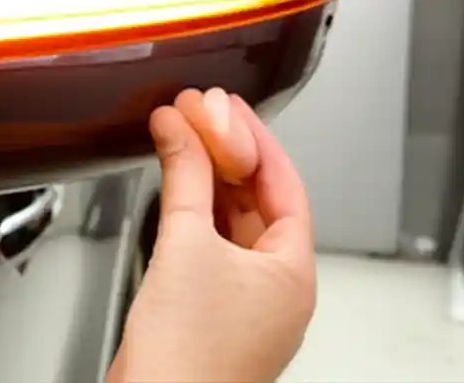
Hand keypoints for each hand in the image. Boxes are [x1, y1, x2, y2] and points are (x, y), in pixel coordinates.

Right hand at [109, 88, 315, 382]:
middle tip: (194, 113)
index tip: (222, 105)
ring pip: (230, 223)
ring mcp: (244, 302)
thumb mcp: (185, 245)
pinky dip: (190, 213)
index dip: (252, 137)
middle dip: (225, 153)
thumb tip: (179, 126)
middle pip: (257, 200)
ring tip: (179, 138)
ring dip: (205, 180)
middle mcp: (276, 287)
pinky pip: (209, 248)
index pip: (283, 183)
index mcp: (292, 272)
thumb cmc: (187, 357)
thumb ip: (184, 177)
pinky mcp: (210, 311)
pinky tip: (171, 191)